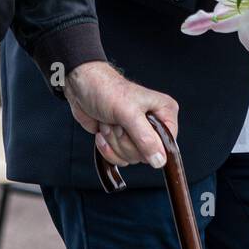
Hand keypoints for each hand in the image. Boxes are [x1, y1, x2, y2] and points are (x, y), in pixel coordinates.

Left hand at [64, 61, 178, 168]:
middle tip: (117, 121)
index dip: (149, 144)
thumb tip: (160, 161)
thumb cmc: (106, 90)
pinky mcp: (122, 141)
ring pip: (132, 158)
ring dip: (114, 141)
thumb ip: (146, 138)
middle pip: (147, 154)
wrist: (81, 86)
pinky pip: (120, 159)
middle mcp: (154, 124)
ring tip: (109, 121)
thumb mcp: (128, 113)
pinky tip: (102, 132)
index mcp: (164, 112)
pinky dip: (107, 148)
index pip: (167, 143)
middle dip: (125, 140)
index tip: (133, 130)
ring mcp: (137, 134)